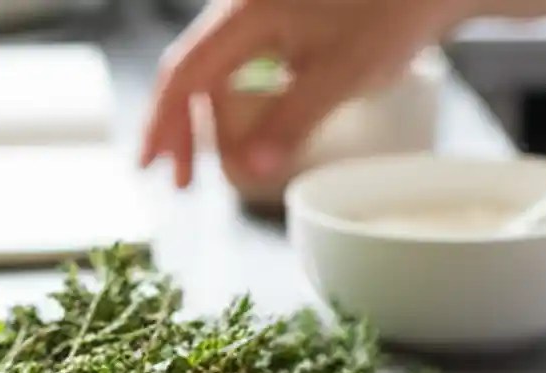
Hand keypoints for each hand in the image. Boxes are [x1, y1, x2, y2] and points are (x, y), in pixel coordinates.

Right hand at [140, 0, 467, 187]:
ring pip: (215, 72)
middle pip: (192, 73)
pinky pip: (238, 64)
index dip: (162, 124)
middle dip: (184, 129)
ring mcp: (257, 11)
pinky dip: (234, 102)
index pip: (185, 73)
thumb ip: (292, 121)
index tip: (151, 167)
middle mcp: (241, 7)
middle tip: (183, 182)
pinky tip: (247, 131)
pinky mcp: (276, 18)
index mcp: (247, 13)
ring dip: (213, 120)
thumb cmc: (395, 14)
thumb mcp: (344, 75)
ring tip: (224, 164)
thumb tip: (251, 171)